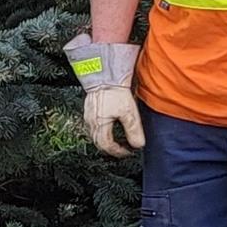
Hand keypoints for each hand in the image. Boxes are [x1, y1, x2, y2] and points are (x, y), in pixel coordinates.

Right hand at [64, 32, 142, 155]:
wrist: (103, 74)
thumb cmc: (114, 91)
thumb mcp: (129, 113)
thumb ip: (134, 131)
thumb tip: (138, 145)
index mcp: (100, 125)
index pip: (107, 146)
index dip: (118, 152)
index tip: (127, 152)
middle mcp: (91, 122)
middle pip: (98, 142)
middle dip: (110, 147)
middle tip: (122, 148)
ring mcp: (88, 114)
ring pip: (94, 133)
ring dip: (105, 138)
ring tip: (116, 137)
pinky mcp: (89, 107)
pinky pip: (93, 124)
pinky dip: (101, 129)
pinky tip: (109, 123)